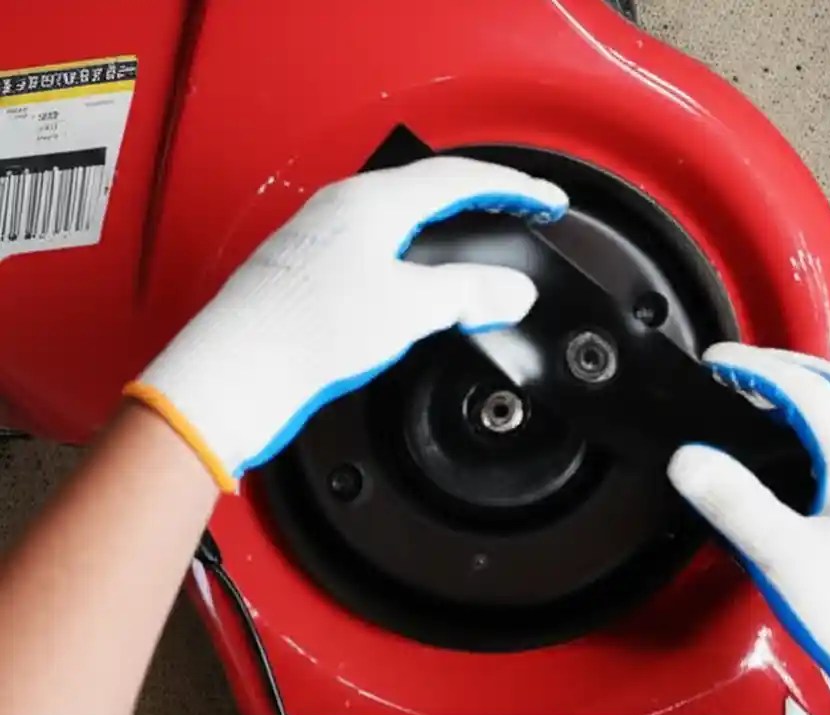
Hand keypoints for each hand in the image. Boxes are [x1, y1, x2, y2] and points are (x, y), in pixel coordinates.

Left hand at [127, 157, 567, 492]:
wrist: (235, 373)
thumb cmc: (303, 331)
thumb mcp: (407, 308)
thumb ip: (468, 294)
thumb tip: (511, 292)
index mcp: (371, 202)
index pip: (459, 179)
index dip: (514, 187)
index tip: (549, 198)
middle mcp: (344, 208)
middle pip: (430, 188)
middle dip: (484, 196)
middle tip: (524, 207)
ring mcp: (324, 236)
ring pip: (404, 214)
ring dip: (450, 222)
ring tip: (483, 237)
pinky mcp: (313, 268)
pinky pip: (382, 241)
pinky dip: (420, 250)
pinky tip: (425, 278)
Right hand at [668, 343, 829, 714]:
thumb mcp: (783, 555)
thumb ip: (734, 502)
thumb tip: (691, 460)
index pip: (805, 387)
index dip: (755, 366)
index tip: (716, 359)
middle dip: (782, 365)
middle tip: (737, 365)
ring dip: (800, 394)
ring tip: (755, 397)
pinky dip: (812, 426)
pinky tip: (787, 452)